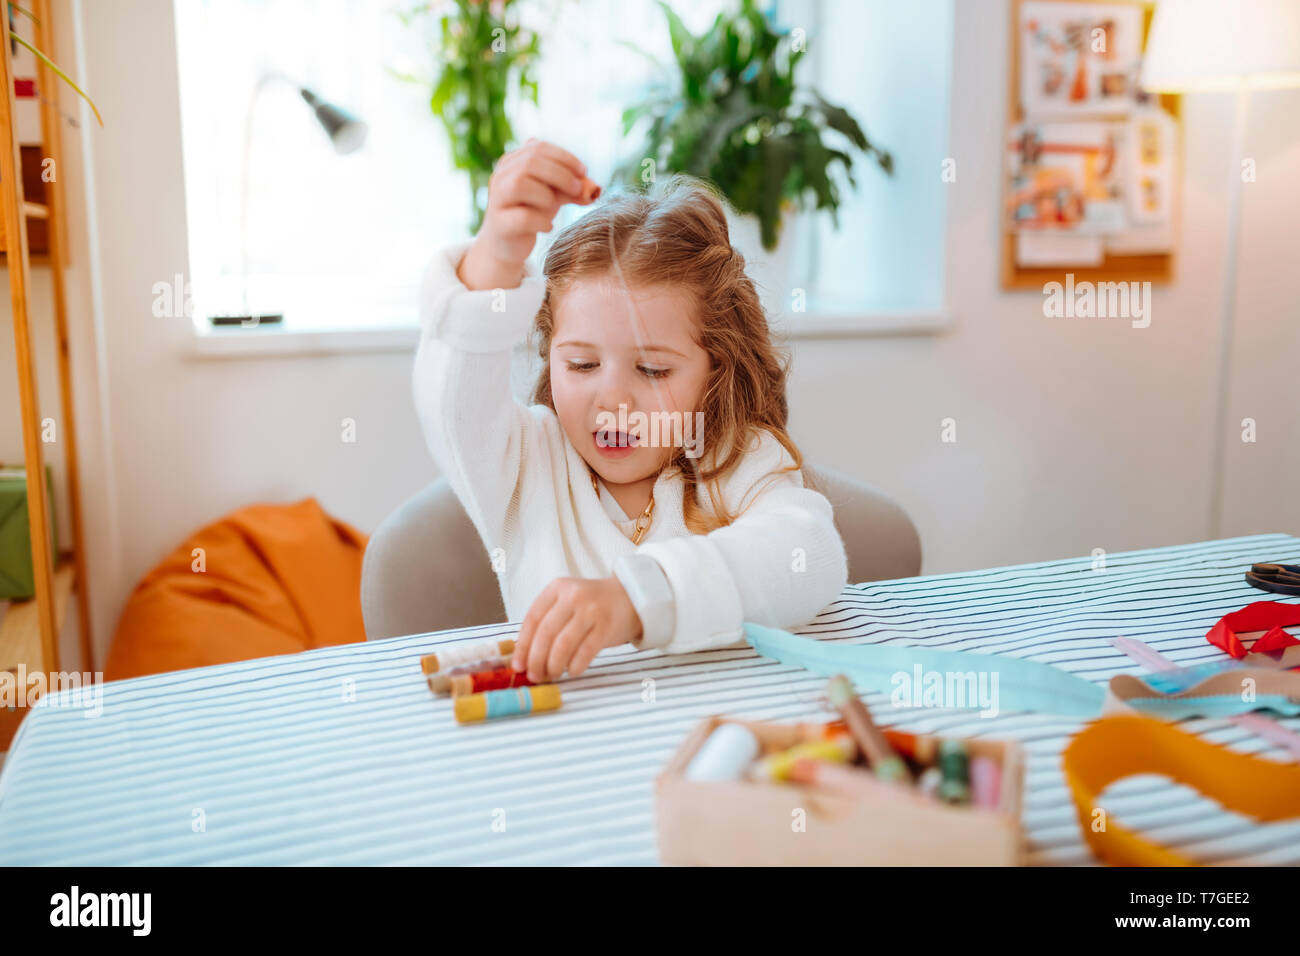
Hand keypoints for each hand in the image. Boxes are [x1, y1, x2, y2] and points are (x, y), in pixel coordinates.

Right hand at [457, 137, 600, 290]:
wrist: (509, 245)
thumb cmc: (532, 213)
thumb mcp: (554, 196)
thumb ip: (572, 189)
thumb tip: (595, 188)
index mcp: (513, 163)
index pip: (538, 147)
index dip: (564, 157)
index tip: (583, 172)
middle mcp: (500, 177)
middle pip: (530, 163)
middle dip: (560, 175)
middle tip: (578, 189)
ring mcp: (497, 200)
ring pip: (520, 185)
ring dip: (547, 196)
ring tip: (555, 208)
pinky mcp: (500, 224)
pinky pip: (523, 217)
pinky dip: (541, 221)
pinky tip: (548, 227)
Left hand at [512, 575, 642, 680]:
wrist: (630, 598)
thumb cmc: (593, 605)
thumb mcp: (567, 602)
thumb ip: (547, 621)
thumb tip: (525, 657)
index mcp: (557, 588)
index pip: (532, 618)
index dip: (522, 645)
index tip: (518, 665)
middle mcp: (573, 596)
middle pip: (546, 633)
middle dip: (536, 659)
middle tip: (535, 675)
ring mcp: (591, 610)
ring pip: (563, 644)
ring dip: (554, 665)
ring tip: (553, 675)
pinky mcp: (606, 626)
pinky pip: (585, 651)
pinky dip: (575, 666)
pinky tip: (572, 672)